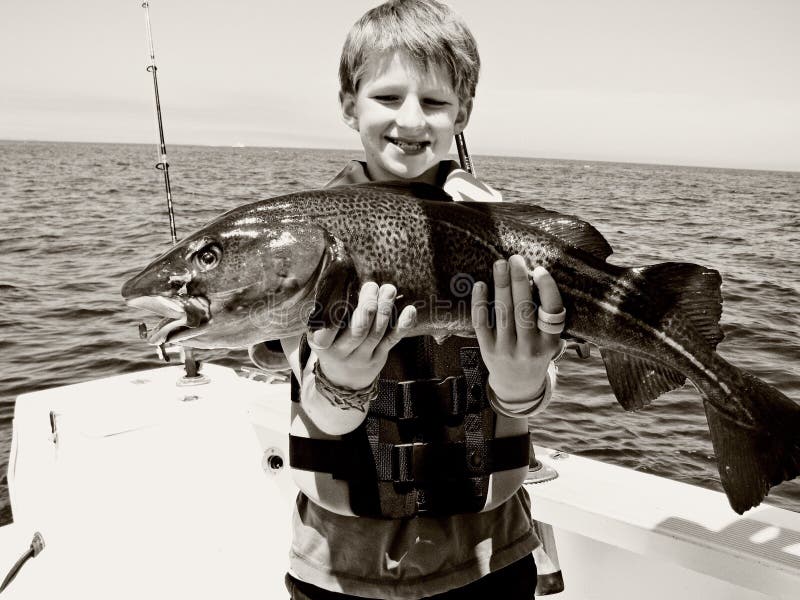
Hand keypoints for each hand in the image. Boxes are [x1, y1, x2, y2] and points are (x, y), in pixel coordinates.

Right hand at [307, 282, 416, 388]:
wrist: (342, 377)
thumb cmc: (330, 341)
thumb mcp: (317, 331)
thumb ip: (324, 311)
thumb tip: (337, 278)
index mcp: (321, 343)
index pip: (329, 330)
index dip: (339, 313)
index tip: (345, 293)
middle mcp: (341, 352)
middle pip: (357, 330)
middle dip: (367, 307)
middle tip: (372, 286)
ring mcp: (361, 357)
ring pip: (376, 334)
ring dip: (384, 310)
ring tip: (389, 289)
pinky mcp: (378, 357)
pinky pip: (391, 341)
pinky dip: (402, 325)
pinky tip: (410, 310)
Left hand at [472, 256, 563, 402]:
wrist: (518, 385)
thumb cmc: (536, 353)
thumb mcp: (550, 341)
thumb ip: (548, 318)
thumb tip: (538, 277)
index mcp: (550, 342)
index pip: (552, 311)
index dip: (547, 289)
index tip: (539, 270)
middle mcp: (529, 347)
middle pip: (524, 309)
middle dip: (519, 281)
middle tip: (515, 259)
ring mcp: (507, 349)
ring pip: (503, 313)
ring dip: (501, 286)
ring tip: (499, 264)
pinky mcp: (488, 350)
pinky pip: (481, 324)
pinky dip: (479, 304)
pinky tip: (480, 285)